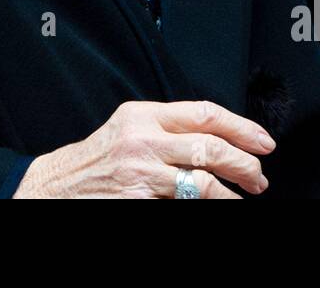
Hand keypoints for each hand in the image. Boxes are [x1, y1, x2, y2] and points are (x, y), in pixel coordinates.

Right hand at [11, 99, 274, 197]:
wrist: (57, 186)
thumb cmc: (98, 159)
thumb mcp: (130, 129)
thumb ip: (167, 128)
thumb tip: (219, 138)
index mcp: (143, 114)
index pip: (204, 113)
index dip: (241, 127)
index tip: (262, 140)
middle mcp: (143, 138)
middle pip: (210, 145)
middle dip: (244, 161)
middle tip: (259, 175)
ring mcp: (140, 170)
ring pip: (203, 177)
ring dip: (233, 188)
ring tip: (247, 193)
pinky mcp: (139, 197)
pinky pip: (185, 201)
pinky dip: (210, 204)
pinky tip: (221, 204)